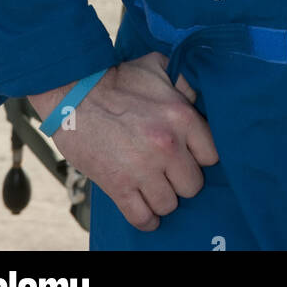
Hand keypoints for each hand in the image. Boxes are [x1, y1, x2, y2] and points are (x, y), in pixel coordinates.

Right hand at [27, 53, 218, 231]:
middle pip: (193, 185)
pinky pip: (142, 218)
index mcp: (182, 117)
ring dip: (162, 198)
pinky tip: (145, 210)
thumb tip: (197, 101)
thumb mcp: (158, 66)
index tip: (190, 155)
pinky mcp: (118, 186)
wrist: (73, 92)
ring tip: (154, 187)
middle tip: (169, 171)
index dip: (201, 157)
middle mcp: (168, 146)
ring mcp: (143, 169)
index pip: (212, 155)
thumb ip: (184, 83)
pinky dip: (146, 219)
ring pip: (169, 204)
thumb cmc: (117, 78)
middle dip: (182, 179)